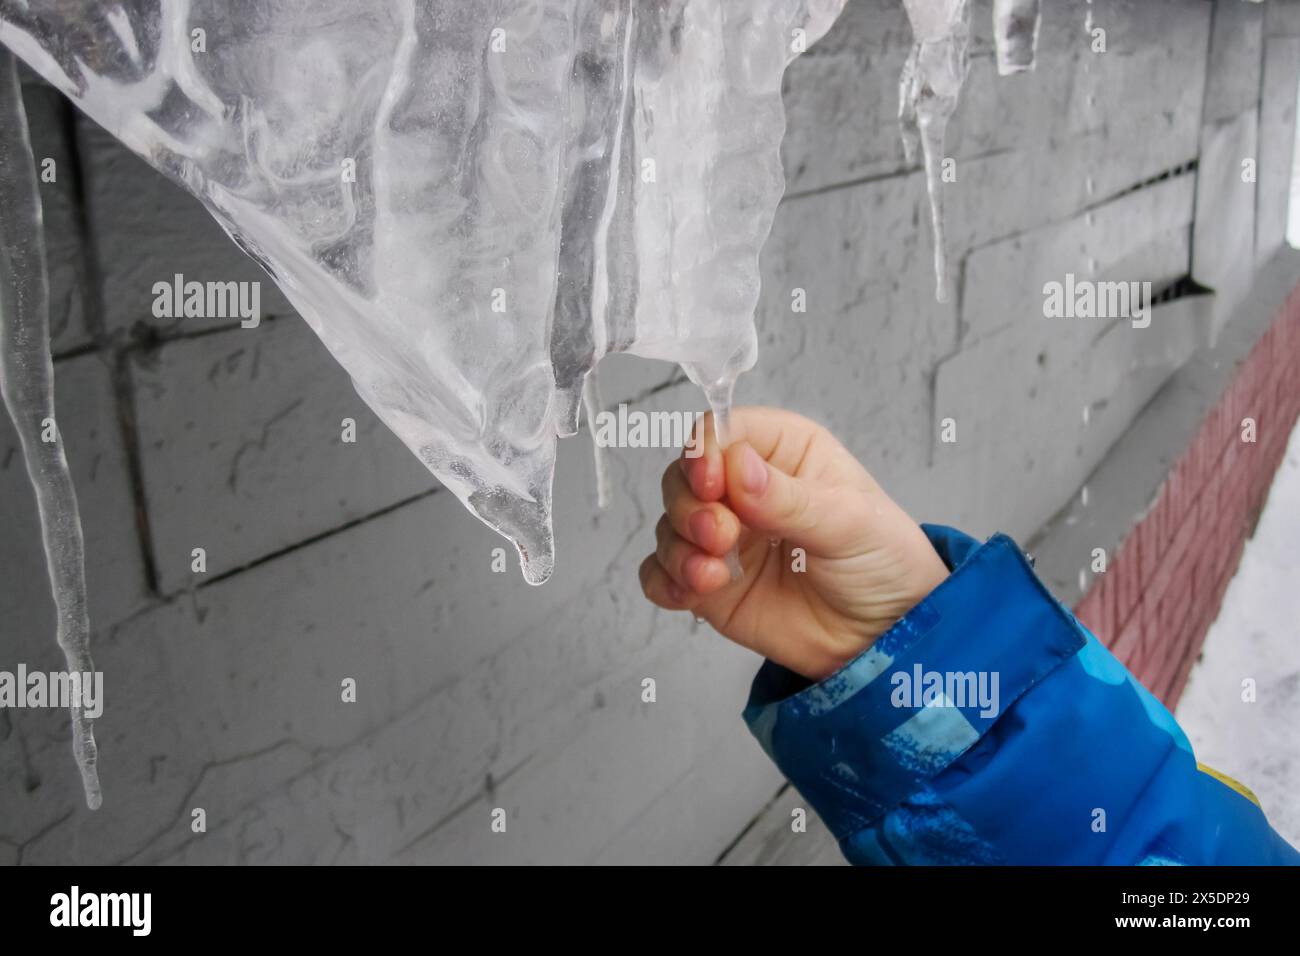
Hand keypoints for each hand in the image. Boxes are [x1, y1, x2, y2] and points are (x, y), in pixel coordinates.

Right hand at [639, 406, 948, 681]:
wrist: (887, 636)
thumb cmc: (883, 561)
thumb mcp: (849, 521)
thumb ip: (790, 498)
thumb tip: (737, 467)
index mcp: (782, 451)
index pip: (723, 431)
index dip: (705, 453)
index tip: (711, 483)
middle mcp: (744, 488)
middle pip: (684, 477)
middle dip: (690, 507)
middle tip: (719, 536)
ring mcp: (724, 537)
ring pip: (670, 525)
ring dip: (679, 549)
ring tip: (712, 576)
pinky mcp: (709, 583)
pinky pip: (662, 574)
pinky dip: (666, 582)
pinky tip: (691, 593)